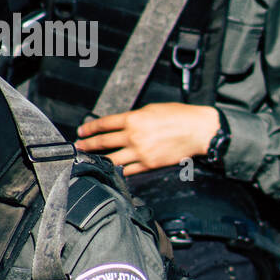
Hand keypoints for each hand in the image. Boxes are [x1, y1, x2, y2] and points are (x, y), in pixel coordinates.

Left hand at [75, 103, 220, 175]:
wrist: (199, 130)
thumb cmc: (181, 116)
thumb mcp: (153, 109)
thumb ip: (136, 117)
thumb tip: (123, 124)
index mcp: (134, 119)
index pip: (104, 124)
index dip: (90, 128)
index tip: (82, 131)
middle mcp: (134, 135)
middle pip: (103, 141)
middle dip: (88, 144)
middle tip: (79, 146)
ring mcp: (141, 152)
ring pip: (113, 158)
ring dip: (100, 159)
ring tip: (93, 160)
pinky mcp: (150, 164)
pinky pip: (130, 170)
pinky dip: (120, 170)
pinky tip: (114, 169)